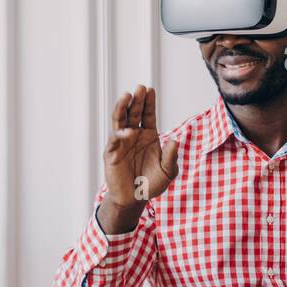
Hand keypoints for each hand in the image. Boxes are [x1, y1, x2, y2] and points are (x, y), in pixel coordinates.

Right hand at [103, 85, 178, 210]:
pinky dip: (120, 135)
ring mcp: (121, 143)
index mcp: (148, 135)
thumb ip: (171, 157)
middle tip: (140, 88)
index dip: (149, 103)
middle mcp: (133, 135)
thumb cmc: (151, 183)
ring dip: (123, 108)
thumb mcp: (167, 171)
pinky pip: (114, 140)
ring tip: (127, 96)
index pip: (148, 115)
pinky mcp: (111, 153)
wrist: (135, 199)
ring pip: (120, 120)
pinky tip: (128, 132)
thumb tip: (175, 142)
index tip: (150, 89)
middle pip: (134, 113)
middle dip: (137, 100)